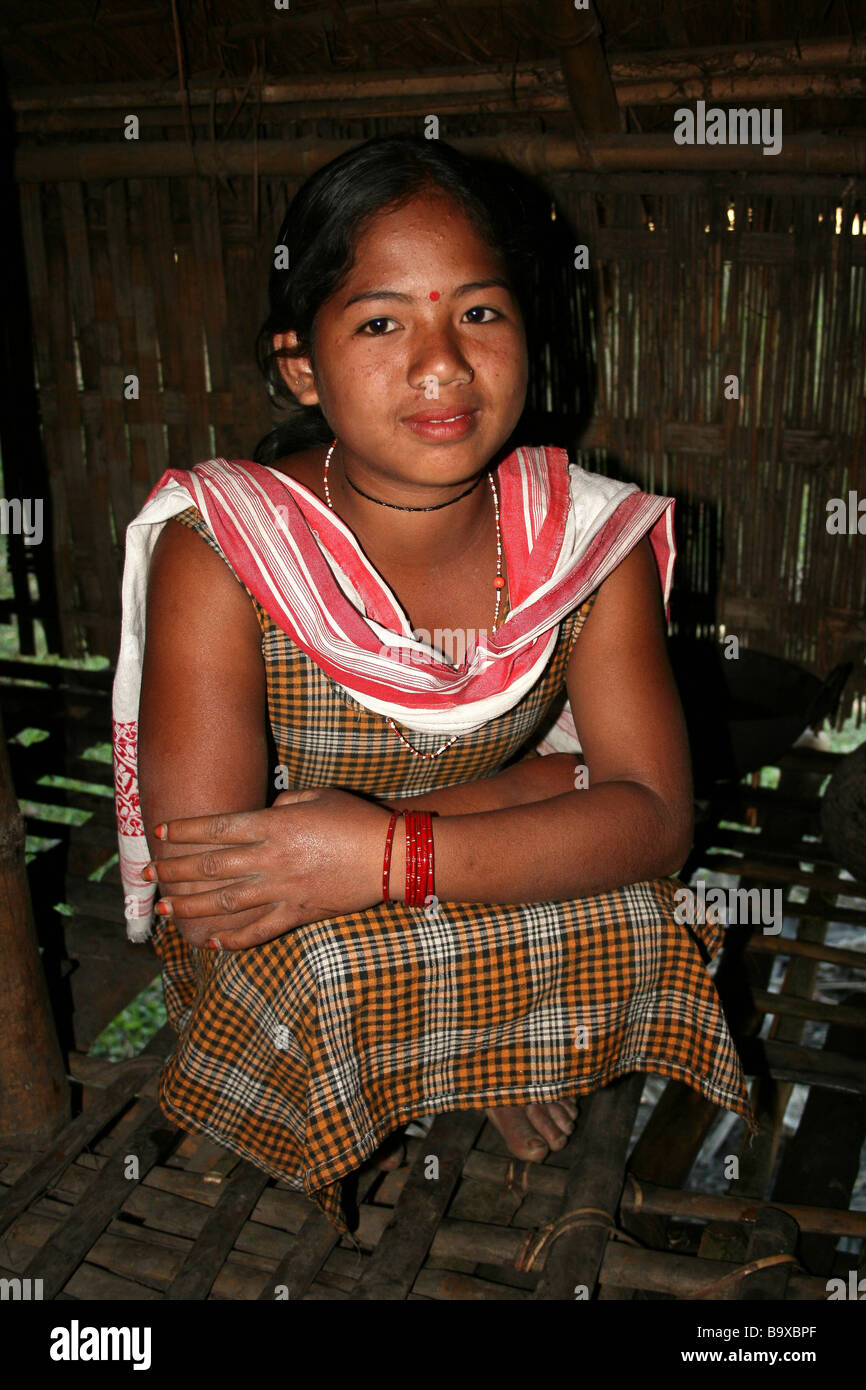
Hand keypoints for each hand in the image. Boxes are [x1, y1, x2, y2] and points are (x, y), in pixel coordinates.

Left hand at [142, 787, 389, 949]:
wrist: (392, 857)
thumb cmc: (356, 819)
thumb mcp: (318, 796)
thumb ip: (285, 803)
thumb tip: (266, 812)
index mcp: (275, 825)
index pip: (218, 829)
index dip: (185, 832)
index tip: (160, 835)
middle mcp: (272, 859)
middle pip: (212, 866)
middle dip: (174, 870)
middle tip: (146, 875)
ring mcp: (283, 890)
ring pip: (226, 901)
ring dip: (191, 906)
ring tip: (164, 908)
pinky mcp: (298, 913)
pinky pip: (259, 930)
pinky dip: (234, 939)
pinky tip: (211, 941)